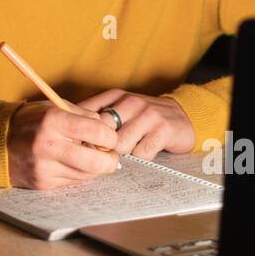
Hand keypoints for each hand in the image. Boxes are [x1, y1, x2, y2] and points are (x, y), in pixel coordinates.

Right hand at [6, 100, 119, 188]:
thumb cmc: (30, 120)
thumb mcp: (55, 107)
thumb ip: (84, 116)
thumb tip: (110, 130)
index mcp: (53, 120)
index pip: (97, 132)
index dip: (110, 136)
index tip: (109, 137)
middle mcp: (48, 145)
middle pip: (96, 162)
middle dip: (110, 161)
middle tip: (111, 156)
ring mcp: (44, 167)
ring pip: (86, 175)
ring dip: (94, 168)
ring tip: (88, 157)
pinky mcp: (43, 183)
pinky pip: (72, 182)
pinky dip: (78, 174)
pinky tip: (71, 164)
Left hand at [75, 89, 194, 160]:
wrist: (184, 117)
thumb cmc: (145, 118)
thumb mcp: (120, 110)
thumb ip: (98, 117)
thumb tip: (69, 134)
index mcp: (115, 96)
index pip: (87, 114)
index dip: (82, 134)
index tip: (82, 146)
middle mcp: (130, 102)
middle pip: (102, 133)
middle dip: (102, 148)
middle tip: (107, 155)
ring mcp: (147, 115)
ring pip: (120, 146)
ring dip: (124, 155)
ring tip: (130, 152)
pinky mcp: (162, 130)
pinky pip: (141, 154)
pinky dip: (141, 159)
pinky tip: (146, 152)